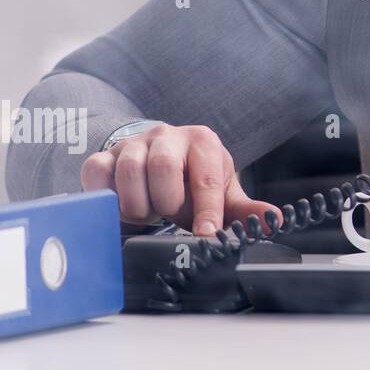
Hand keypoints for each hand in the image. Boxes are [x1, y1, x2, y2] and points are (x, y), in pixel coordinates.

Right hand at [80, 124, 277, 236]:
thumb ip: (244, 209)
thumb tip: (273, 220)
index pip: (205, 177)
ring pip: (129, 173)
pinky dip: (107, 197)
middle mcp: (168, 136)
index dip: (206, 210)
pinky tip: (120, 204)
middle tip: (168, 215)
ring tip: (147, 212)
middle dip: (167, 203)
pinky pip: (97, 173)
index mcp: (203, 142)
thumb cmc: (192, 177)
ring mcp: (134, 143)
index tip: (205, 234)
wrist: (158, 156)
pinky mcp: (105, 154)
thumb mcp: (220, 190)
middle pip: (163, 168)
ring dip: (137, 205)